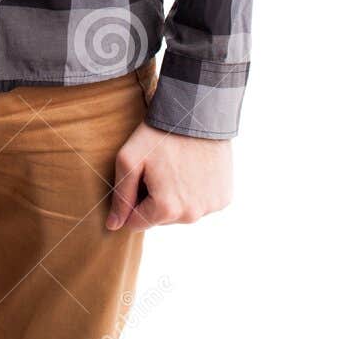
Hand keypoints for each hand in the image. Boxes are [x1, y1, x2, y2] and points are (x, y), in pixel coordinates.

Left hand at [107, 121, 232, 230]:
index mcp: (166, 209)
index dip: (132, 200)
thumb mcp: (129, 158)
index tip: (139, 176)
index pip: (137, 222)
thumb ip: (121, 195)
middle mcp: (191, 215)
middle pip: (160, 219)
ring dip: (175, 196)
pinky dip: (195, 192)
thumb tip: (113, 226)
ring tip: (176, 167)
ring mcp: (210, 208)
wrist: (198, 113)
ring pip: (181, 212)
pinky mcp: (223, 198)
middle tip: (158, 168)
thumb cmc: (160, 133)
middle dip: (154, 198)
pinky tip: (193, 169)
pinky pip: (201, 204)